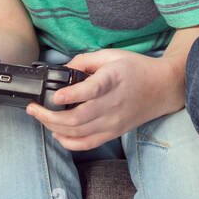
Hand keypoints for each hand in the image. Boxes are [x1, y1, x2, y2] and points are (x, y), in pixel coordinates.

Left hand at [25, 49, 181, 151]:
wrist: (164, 88)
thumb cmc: (137, 69)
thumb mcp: (112, 55)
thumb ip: (86, 60)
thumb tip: (64, 68)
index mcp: (113, 80)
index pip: (91, 91)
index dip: (70, 96)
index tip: (55, 96)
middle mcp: (112, 104)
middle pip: (78, 118)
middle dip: (50, 116)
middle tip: (34, 109)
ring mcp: (113, 121)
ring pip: (79, 133)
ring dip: (55, 128)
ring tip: (40, 118)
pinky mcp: (114, 132)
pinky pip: (88, 144)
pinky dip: (69, 143)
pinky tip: (57, 134)